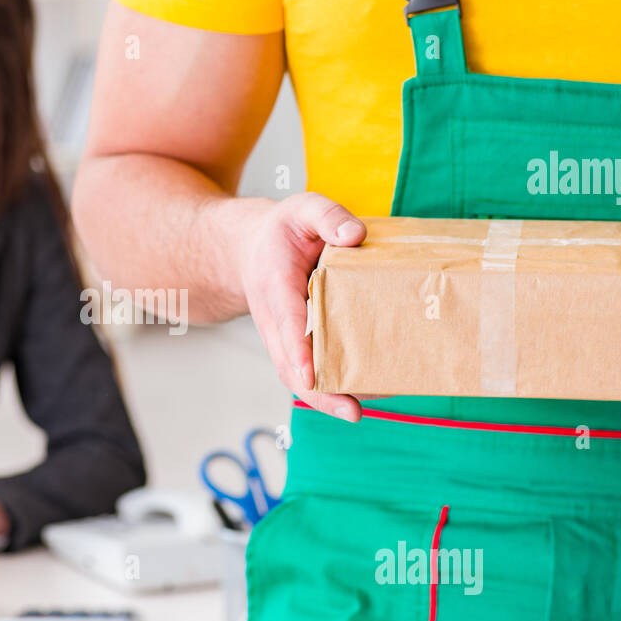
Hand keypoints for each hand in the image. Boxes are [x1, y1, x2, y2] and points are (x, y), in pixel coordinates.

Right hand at [237, 191, 371, 420]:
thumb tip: (355, 236)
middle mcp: (275, 321)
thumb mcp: (301, 209)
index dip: (298, 350)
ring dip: (327, 399)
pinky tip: (369, 392)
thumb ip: (327, 217)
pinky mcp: (296, 345)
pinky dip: (334, 387)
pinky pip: (312, 371)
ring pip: (298, 377)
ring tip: (363, 411)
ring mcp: (284, 338)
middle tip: (352, 412)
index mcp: (275, 286)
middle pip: (290, 366)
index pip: (286, 322)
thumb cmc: (281, 232)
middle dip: (319, 393)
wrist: (250, 250)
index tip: (309, 376)